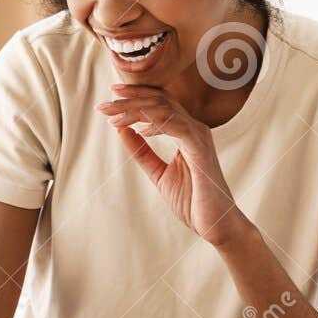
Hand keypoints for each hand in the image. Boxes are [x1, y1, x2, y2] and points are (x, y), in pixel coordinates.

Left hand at [96, 84, 250, 245]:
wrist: (216, 224)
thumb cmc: (193, 200)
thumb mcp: (159, 173)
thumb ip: (142, 153)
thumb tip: (122, 131)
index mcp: (186, 131)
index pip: (160, 103)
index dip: (136, 95)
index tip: (112, 94)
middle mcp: (194, 128)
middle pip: (159, 101)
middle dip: (129, 100)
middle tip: (102, 106)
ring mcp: (199, 137)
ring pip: (165, 110)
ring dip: (135, 111)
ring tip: (112, 117)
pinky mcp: (200, 149)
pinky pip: (177, 126)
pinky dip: (157, 124)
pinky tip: (139, 130)